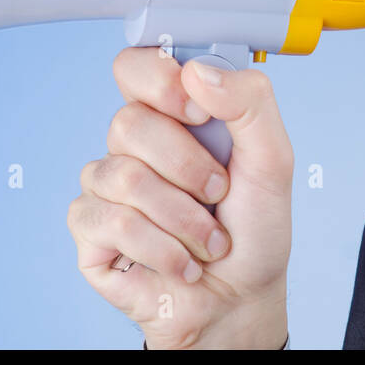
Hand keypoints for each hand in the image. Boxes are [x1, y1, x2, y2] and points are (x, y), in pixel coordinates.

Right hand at [68, 47, 293, 348]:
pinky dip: (163, 250)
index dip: (160, 82)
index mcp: (172, 113)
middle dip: (188, 167)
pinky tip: (181, 264)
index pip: (136, 65)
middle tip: (219, 193)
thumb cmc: (254, 228)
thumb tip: (195, 72)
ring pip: (124, 177)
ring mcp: (105, 184)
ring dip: (184, 220)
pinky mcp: (90, 228)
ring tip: (209, 241)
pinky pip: (114, 223)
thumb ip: (250, 102)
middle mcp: (133, 143)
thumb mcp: (273, 160)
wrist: (240, 299)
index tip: (199, 113)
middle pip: (129, 122)